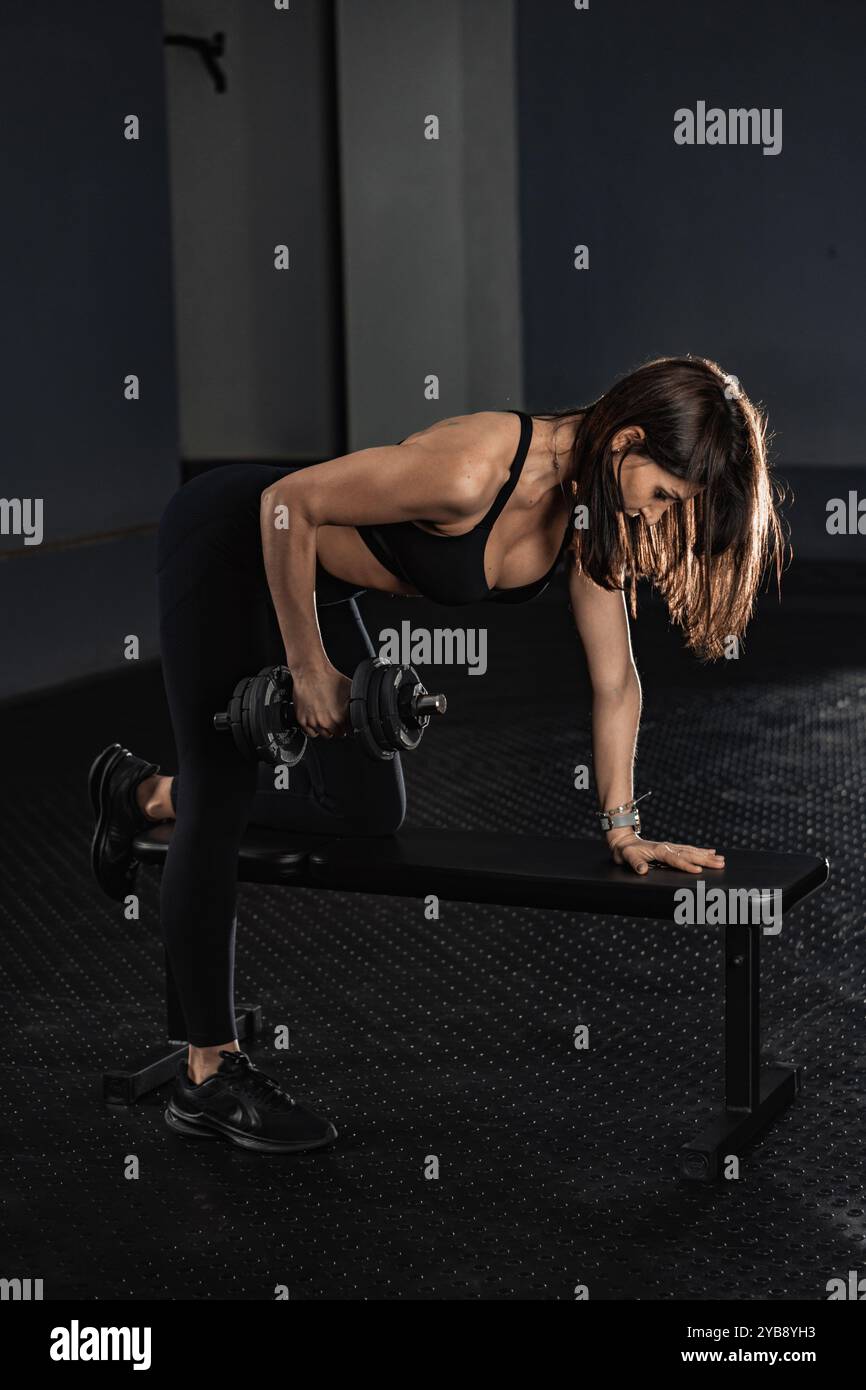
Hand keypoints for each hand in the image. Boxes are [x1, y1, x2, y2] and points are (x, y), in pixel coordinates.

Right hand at [290, 662, 351, 738]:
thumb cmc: (329, 678)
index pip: (349, 732)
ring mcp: (314, 722)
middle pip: (337, 735)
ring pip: (324, 735)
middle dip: (339, 728)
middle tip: (338, 720)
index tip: (348, 725)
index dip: (350, 728)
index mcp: (341, 717)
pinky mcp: (303, 720)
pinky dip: (314, 729)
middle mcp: (328, 722)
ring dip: (327, 729)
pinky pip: (311, 733)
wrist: (311, 672)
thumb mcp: (350, 690)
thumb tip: (362, 708)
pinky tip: (317, 721)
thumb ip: (356, 703)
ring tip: (328, 719)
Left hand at [608, 832, 724, 875]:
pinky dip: (701, 850)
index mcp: (659, 850)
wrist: (623, 840)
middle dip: (705, 860)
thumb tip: (643, 870)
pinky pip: (689, 849)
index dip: (686, 865)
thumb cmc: (625, 851)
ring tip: (721, 860)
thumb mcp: (627, 857)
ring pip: (692, 851)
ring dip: (706, 856)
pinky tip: (711, 852)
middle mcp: (667, 847)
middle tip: (720, 864)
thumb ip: (635, 863)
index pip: (675, 859)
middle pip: (689, 854)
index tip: (698, 870)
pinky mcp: (672, 848)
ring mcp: (670, 847)